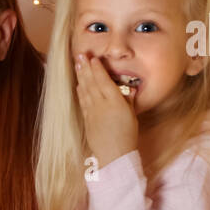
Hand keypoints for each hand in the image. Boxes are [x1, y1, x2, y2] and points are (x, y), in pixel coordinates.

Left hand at [75, 51, 138, 169]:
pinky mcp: (87, 119)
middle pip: (91, 82)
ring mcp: (92, 111)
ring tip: (78, 64)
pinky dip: (80, 91)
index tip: (93, 58)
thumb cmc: (127, 135)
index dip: (97, 68)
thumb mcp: (132, 114)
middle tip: (80, 54)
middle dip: (85, 67)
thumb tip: (126, 88)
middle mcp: (101, 104)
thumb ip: (127, 99)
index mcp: (114, 101)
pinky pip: (83, 101)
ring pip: (85, 90)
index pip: (103, 80)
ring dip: (81, 76)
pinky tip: (79, 84)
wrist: (114, 155)